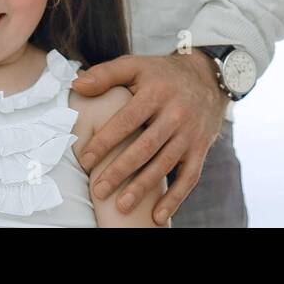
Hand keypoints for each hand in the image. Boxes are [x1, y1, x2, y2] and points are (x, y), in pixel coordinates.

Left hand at [71, 52, 227, 224]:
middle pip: (146, 147)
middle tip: (98, 190)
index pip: (127, 120)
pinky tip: (158, 217)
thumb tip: (76, 85)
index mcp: (156, 93)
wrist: (207, 78)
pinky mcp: (201, 148)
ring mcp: (190, 133)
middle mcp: (176, 114)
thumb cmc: (162, 75)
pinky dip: (176, 198)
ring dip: (143, 188)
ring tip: (121, 206)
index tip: (86, 160)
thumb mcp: (136, 66)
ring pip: (165, 164)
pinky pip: (190, 177)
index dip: (106, 141)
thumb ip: (106, 74)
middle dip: (121, 170)